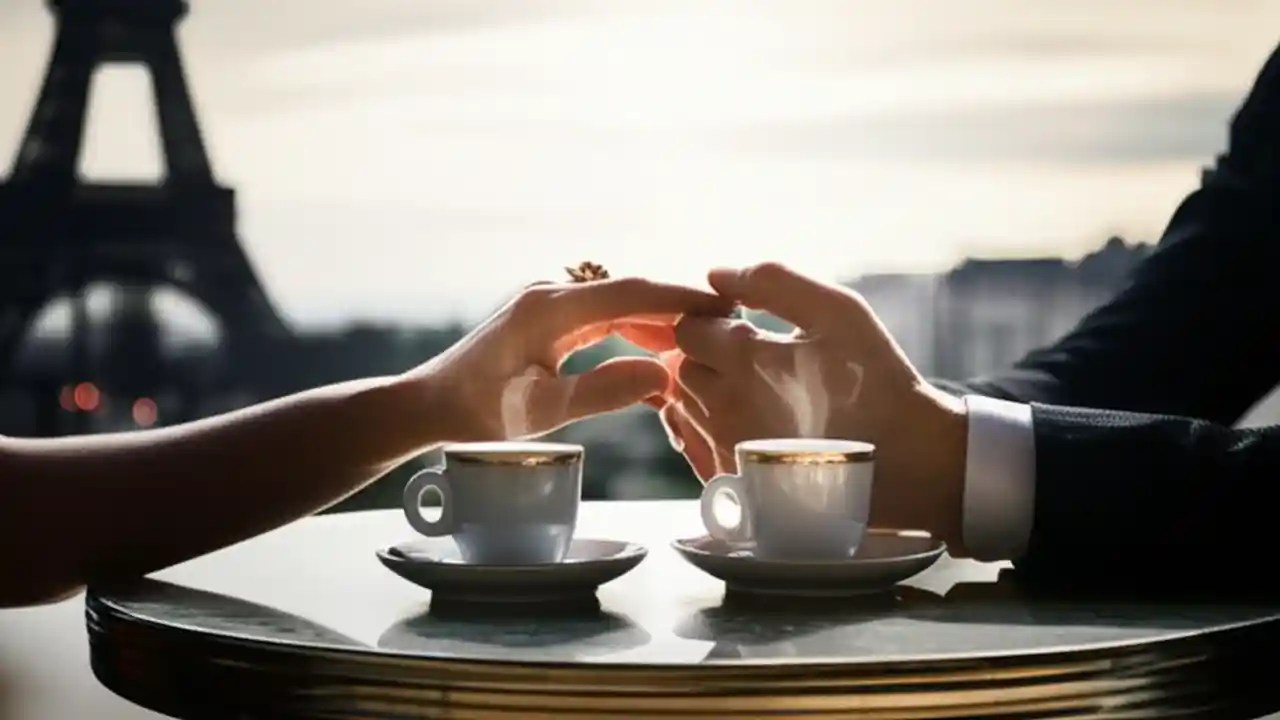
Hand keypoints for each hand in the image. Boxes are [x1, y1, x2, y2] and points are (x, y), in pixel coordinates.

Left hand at [404, 277, 731, 442]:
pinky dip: (632, 328)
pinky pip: (601, 315)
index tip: (724, 307)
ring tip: (700, 339)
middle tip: (726, 323)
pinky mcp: (545, 318)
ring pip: (617, 302)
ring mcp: (547, 303)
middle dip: (678, 305)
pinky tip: (657, 347)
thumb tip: (661, 375)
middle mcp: (551, 294)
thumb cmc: (478, 414)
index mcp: (550, 309)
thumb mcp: (542, 411)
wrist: (429, 406)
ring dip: (657, 318)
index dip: (681, 298)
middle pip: (629, 291)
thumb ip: (602, 391)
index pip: (631, 293)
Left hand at [664, 262, 969, 550]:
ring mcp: (726, 451)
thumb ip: (773, 281)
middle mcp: (725, 408)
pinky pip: (695, 449)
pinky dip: (707, 430)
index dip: (712, 319)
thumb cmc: (877, 380)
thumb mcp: (839, 311)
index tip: (743, 324)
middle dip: (707, 356)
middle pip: (683, 369)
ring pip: (687, 409)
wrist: (909, 460)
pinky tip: (748, 423)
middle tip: (752, 358)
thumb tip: (715, 274)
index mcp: (746, 361)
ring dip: (708, 393)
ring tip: (759, 391)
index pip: (688, 328)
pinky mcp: (735, 485)